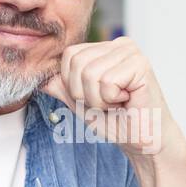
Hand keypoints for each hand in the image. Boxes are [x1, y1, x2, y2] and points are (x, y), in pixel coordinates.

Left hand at [40, 36, 185, 163]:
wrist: (144, 142)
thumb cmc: (118, 122)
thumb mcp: (82, 104)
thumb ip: (63, 88)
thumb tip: (41, 79)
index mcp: (105, 49)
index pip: (69, 55)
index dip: (73, 84)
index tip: (96, 98)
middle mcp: (119, 45)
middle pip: (76, 63)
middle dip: (85, 93)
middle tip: (108, 103)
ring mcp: (131, 52)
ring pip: (90, 74)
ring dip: (99, 99)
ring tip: (118, 103)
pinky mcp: (141, 65)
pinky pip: (106, 81)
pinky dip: (111, 99)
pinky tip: (127, 102)